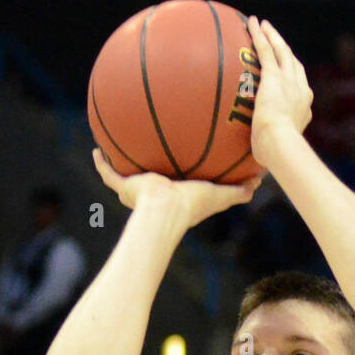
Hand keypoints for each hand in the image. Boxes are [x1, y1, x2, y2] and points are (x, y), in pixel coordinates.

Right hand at [92, 148, 262, 229]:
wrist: (164, 211)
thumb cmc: (191, 205)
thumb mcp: (219, 195)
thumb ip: (238, 191)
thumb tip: (259, 181)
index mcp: (175, 196)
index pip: (176, 183)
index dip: (178, 175)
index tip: (181, 163)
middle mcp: (154, 194)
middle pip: (149, 178)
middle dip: (148, 166)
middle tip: (149, 149)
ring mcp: (136, 191)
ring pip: (125, 175)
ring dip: (121, 162)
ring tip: (117, 144)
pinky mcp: (123, 187)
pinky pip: (108, 174)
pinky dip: (101, 164)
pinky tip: (95, 149)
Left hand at [246, 16, 312, 165]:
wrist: (280, 145)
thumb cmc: (277, 157)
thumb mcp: (272, 158)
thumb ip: (266, 159)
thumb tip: (256, 178)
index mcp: (303, 110)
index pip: (300, 90)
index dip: (294, 81)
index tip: (287, 76)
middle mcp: (301, 91)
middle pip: (295, 65)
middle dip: (286, 52)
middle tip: (277, 42)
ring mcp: (289, 81)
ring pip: (283, 51)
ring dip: (274, 37)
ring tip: (264, 26)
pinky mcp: (274, 76)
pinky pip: (266, 49)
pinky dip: (259, 35)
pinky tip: (252, 22)